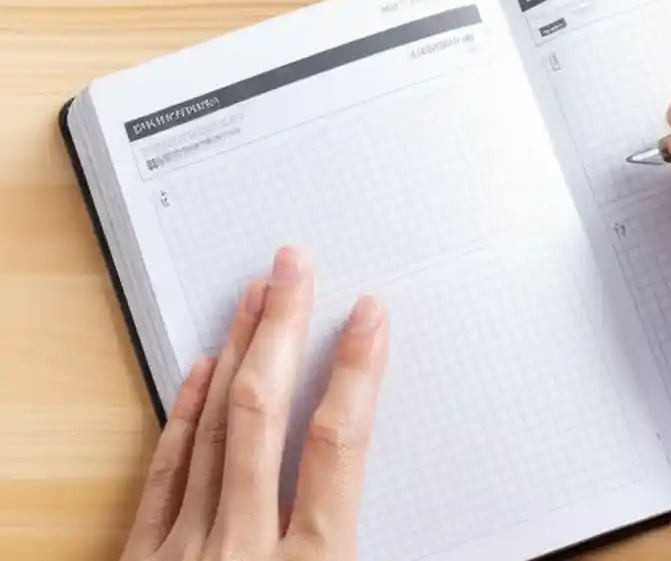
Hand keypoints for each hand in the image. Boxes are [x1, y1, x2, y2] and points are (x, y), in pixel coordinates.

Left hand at [120, 247, 388, 559]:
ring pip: (213, 432)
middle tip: (294, 271)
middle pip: (263, 415)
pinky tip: (203, 371)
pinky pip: (166, 475)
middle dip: (282, 332)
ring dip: (237, 354)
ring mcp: (188, 552)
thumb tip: (371, 457)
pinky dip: (185, 417)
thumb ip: (351, 536)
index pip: (336, 445)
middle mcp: (244, 547)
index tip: (368, 316)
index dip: (354, 372)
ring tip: (255, 297)